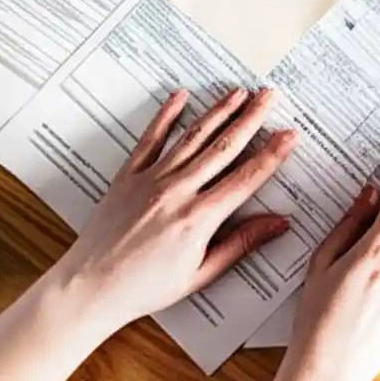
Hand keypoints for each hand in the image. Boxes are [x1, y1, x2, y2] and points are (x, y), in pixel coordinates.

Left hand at [54, 88, 297, 328]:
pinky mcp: (127, 177)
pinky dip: (166, 116)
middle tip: (269, 97)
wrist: (90, 287)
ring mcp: (150, 180)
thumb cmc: (144, 288)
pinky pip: (150, 140)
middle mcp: (176, 192)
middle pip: (223, 148)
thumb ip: (241, 244)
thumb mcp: (201, 274)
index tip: (289, 135)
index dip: (272, 154)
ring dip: (219, 112)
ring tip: (239, 92)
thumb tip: (278, 224)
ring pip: (193, 137)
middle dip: (251, 118)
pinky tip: (181, 97)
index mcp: (198, 219)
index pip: (246, 179)